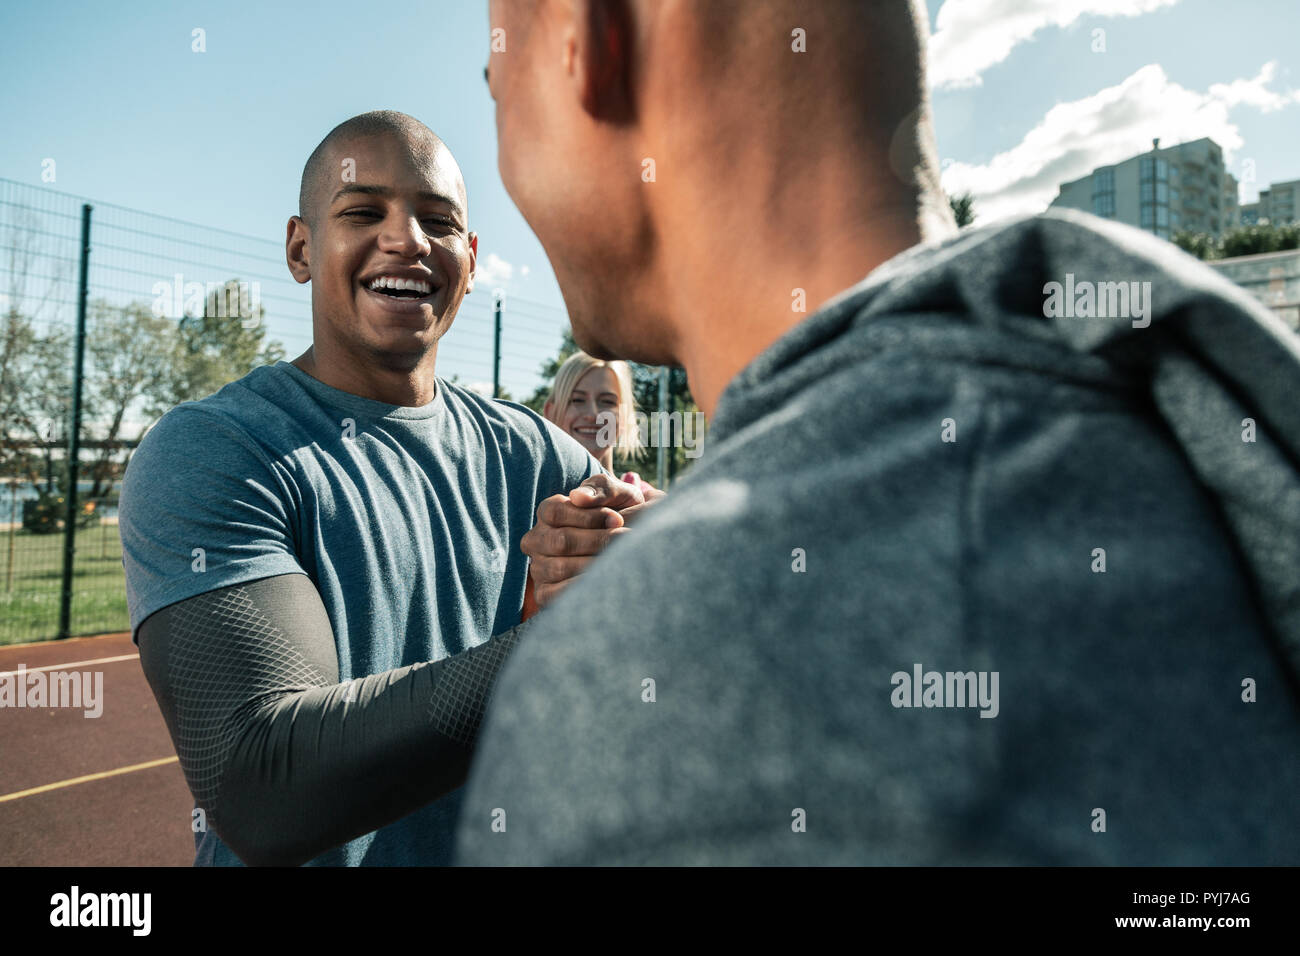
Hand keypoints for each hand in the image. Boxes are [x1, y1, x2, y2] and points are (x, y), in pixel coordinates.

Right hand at [521, 474, 648, 608]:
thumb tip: (578, 496)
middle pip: (560, 540)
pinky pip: (555, 594)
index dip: (589, 516)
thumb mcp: (618, 495)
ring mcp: (538, 567)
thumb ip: (601, 488)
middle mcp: (536, 539)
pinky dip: (582, 588)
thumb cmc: (620, 514)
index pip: (556, 512)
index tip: (618, 519)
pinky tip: (606, 581)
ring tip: (621, 562)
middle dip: (597, 541)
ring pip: (559, 567)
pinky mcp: (545, 593)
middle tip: (626, 541)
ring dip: (594, 565)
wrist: (631, 544)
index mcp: (548, 511)